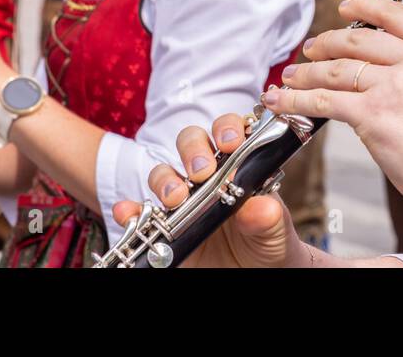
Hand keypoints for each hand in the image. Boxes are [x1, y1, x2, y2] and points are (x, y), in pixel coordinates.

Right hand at [112, 115, 312, 267]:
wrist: (253, 275)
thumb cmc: (269, 244)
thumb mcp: (275, 233)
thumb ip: (268, 219)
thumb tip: (260, 207)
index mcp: (241, 167)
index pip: (230, 132)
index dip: (227, 128)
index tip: (230, 143)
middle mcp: (209, 176)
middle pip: (192, 143)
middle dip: (193, 150)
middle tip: (201, 172)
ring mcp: (185, 199)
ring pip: (164, 172)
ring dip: (164, 179)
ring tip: (174, 198)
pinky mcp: (164, 226)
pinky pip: (140, 212)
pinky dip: (130, 209)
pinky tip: (127, 212)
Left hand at [268, 0, 402, 218]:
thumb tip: (374, 64)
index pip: (394, 14)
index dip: (363, 7)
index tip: (343, 9)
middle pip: (357, 40)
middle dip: (326, 43)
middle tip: (310, 49)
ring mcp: (394, 85)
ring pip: (335, 69)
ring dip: (306, 73)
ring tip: (292, 77)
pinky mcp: (373, 114)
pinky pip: (323, 102)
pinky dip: (297, 101)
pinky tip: (283, 101)